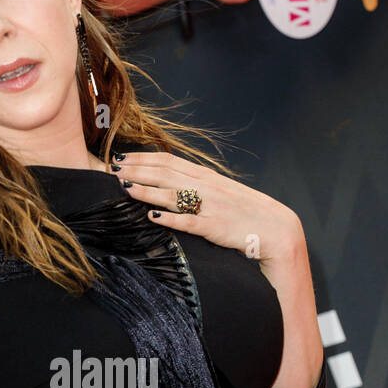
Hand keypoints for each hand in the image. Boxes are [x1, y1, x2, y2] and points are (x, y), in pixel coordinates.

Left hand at [108, 149, 302, 263]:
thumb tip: (169, 183)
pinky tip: (152, 218)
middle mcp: (206, 187)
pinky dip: (171, 219)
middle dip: (137, 171)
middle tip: (111, 170)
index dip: (142, 158)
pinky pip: (190, 223)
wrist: (276, 230)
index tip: (120, 157)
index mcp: (205, 176)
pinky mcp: (215, 227)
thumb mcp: (219, 192)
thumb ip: (195, 186)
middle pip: (165, 174)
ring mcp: (210, 207)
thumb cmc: (245, 213)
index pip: (168, 161)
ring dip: (147, 191)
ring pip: (173, 195)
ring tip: (124, 188)